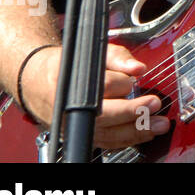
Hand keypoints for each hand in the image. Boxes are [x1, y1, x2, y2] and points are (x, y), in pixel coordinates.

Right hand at [25, 43, 169, 149]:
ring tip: (157, 125)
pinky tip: (144, 134)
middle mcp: (71, 111)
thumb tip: (138, 68)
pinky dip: (126, 139)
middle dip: (132, 112)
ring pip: (107, 135)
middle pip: (105, 116)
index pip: (102, 86)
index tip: (136, 79)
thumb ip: (118, 57)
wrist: (36, 82)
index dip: (121, 82)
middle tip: (154, 104)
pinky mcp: (82, 136)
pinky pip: (106, 143)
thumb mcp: (91, 52)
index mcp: (72, 86)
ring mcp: (75, 127)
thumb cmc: (66, 66)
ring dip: (136, 132)